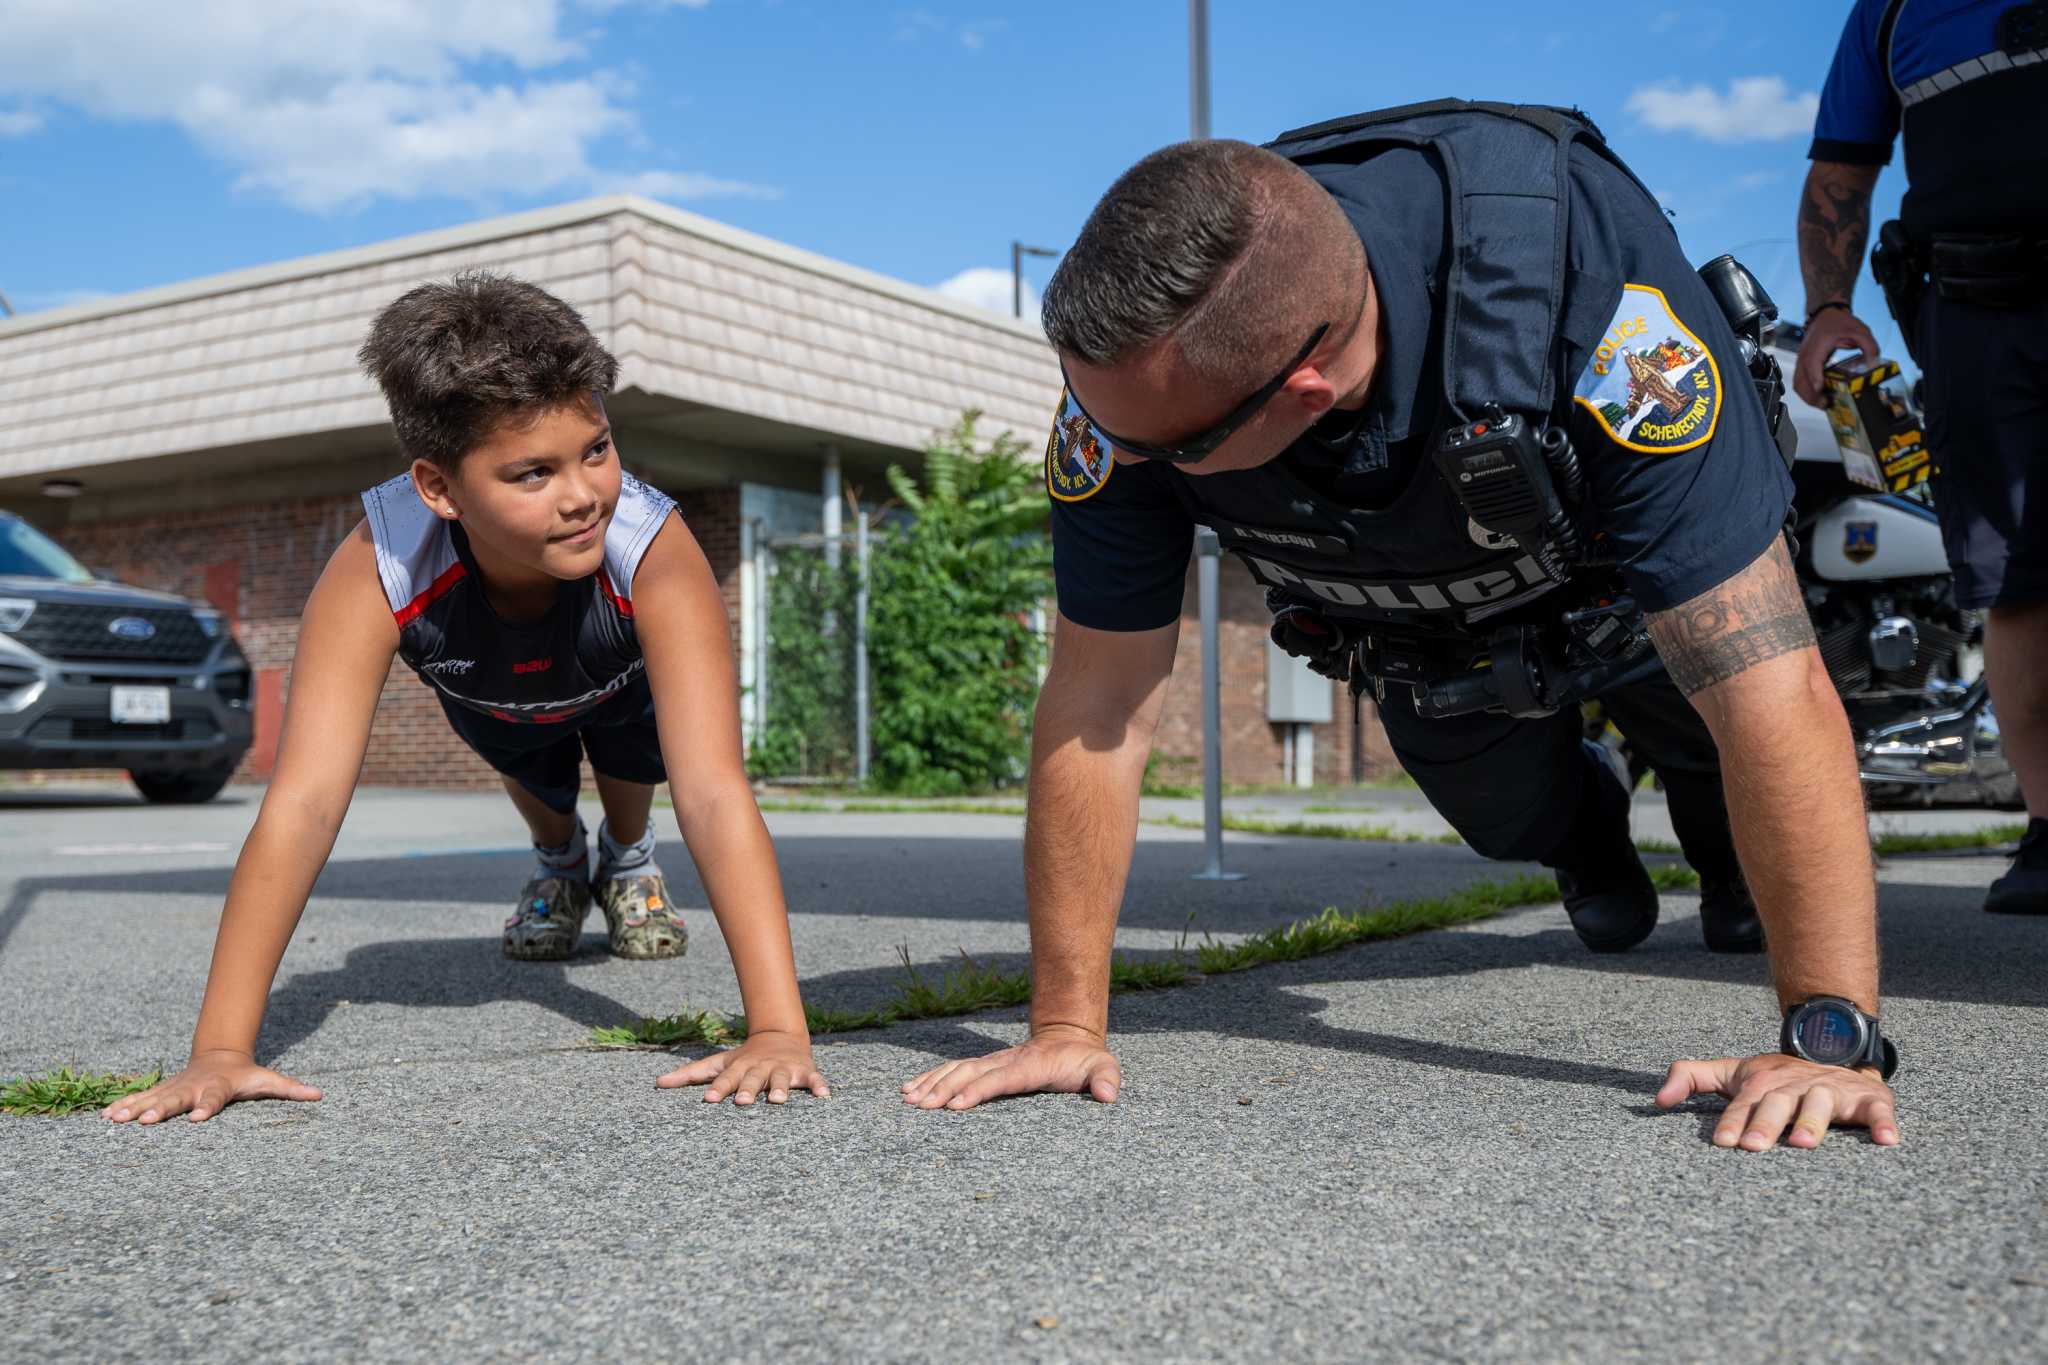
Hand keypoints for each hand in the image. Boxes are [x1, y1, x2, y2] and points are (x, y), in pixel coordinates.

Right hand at [101, 1049, 321, 1124]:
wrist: (221, 1054)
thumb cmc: (246, 1076)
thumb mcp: (269, 1079)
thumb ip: (291, 1089)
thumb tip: (320, 1095)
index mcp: (218, 1087)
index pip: (214, 1099)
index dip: (207, 1108)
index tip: (197, 1118)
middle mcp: (193, 1087)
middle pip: (175, 1100)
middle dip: (159, 1110)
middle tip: (143, 1123)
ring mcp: (175, 1088)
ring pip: (152, 1098)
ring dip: (133, 1108)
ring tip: (114, 1120)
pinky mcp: (162, 1090)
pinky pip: (140, 1098)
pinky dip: (123, 1105)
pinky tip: (105, 1117)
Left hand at [656, 1029, 828, 1105]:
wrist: (780, 1036)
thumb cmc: (745, 1058)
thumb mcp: (719, 1062)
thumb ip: (690, 1074)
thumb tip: (657, 1083)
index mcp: (740, 1066)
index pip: (727, 1078)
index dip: (718, 1088)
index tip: (709, 1100)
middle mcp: (761, 1067)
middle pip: (753, 1078)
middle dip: (748, 1089)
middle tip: (741, 1102)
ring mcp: (784, 1069)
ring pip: (782, 1079)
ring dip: (780, 1088)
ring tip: (777, 1101)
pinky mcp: (805, 1072)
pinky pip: (814, 1080)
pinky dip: (819, 1086)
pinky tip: (824, 1097)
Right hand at [901, 1024, 1121, 1111]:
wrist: (1070, 1036)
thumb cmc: (1086, 1060)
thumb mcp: (1103, 1067)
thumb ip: (1106, 1079)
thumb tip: (1109, 1095)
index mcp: (1031, 1067)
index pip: (1000, 1079)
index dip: (978, 1090)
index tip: (955, 1105)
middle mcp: (1006, 1062)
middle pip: (969, 1074)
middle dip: (943, 1089)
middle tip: (919, 1106)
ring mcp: (993, 1062)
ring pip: (957, 1070)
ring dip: (932, 1083)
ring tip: (908, 1098)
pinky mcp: (985, 1066)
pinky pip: (954, 1070)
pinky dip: (932, 1077)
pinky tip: (911, 1088)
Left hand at [1657, 1053, 1898, 1149]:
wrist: (1834, 1049)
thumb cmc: (1776, 1077)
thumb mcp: (1732, 1072)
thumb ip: (1691, 1077)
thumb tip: (1657, 1100)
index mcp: (1764, 1081)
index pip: (1745, 1103)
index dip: (1734, 1121)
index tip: (1722, 1142)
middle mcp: (1797, 1084)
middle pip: (1779, 1102)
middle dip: (1766, 1123)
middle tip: (1754, 1147)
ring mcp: (1832, 1089)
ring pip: (1823, 1103)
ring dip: (1813, 1122)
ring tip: (1802, 1144)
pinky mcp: (1868, 1098)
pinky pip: (1877, 1110)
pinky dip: (1883, 1123)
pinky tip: (1886, 1141)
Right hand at [1792, 307, 1881, 407]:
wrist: (1825, 315)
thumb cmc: (1837, 322)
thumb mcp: (1859, 330)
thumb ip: (1869, 345)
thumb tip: (1873, 362)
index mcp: (1817, 346)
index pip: (1811, 365)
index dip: (1815, 378)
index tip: (1820, 389)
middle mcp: (1805, 355)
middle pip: (1801, 380)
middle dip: (1811, 395)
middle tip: (1826, 404)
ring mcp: (1802, 361)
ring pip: (1798, 384)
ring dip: (1808, 397)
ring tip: (1823, 404)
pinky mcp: (1803, 365)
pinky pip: (1800, 382)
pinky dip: (1807, 392)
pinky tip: (1819, 396)